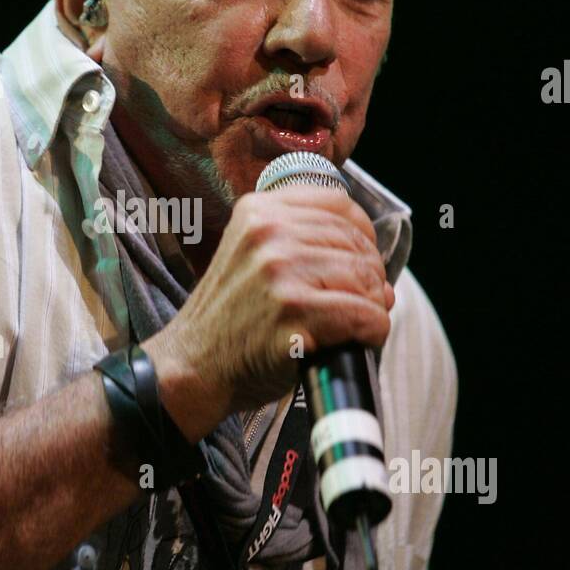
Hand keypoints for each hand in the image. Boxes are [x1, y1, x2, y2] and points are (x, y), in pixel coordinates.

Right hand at [142, 185, 394, 442]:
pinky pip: (362, 314)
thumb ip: (300, 242)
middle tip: (365, 301)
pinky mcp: (294, 314)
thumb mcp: (249, 255)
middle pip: (355, 243)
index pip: (338, 204)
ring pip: (364, 278)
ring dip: (375, 305)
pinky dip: (373, 330)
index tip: (363, 258)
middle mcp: (268, 234)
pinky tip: (361, 339)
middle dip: (371, 275)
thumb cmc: (229, 319)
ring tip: (361, 322)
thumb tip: (377, 265)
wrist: (192, 366)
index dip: (363, 234)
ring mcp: (280, 273)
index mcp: (258, 212)